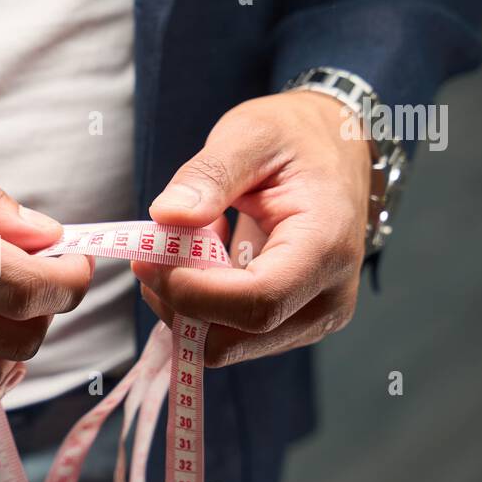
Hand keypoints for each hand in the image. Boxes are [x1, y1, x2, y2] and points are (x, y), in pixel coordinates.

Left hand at [132, 91, 371, 367]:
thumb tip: (167, 215)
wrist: (335, 148)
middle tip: (155, 252)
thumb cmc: (296, 138)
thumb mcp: (249, 135)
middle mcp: (328, 298)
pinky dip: (200, 307)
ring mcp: (312, 319)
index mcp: (326, 248)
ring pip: (225, 345)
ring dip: (187, 305)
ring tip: (189, 247)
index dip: (191, 292)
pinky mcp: (292, 324)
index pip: (256, 303)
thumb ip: (208, 175)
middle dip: (179, 302)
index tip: (146, 259)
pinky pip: (230, 336)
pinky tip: (204, 262)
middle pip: (234, 338)